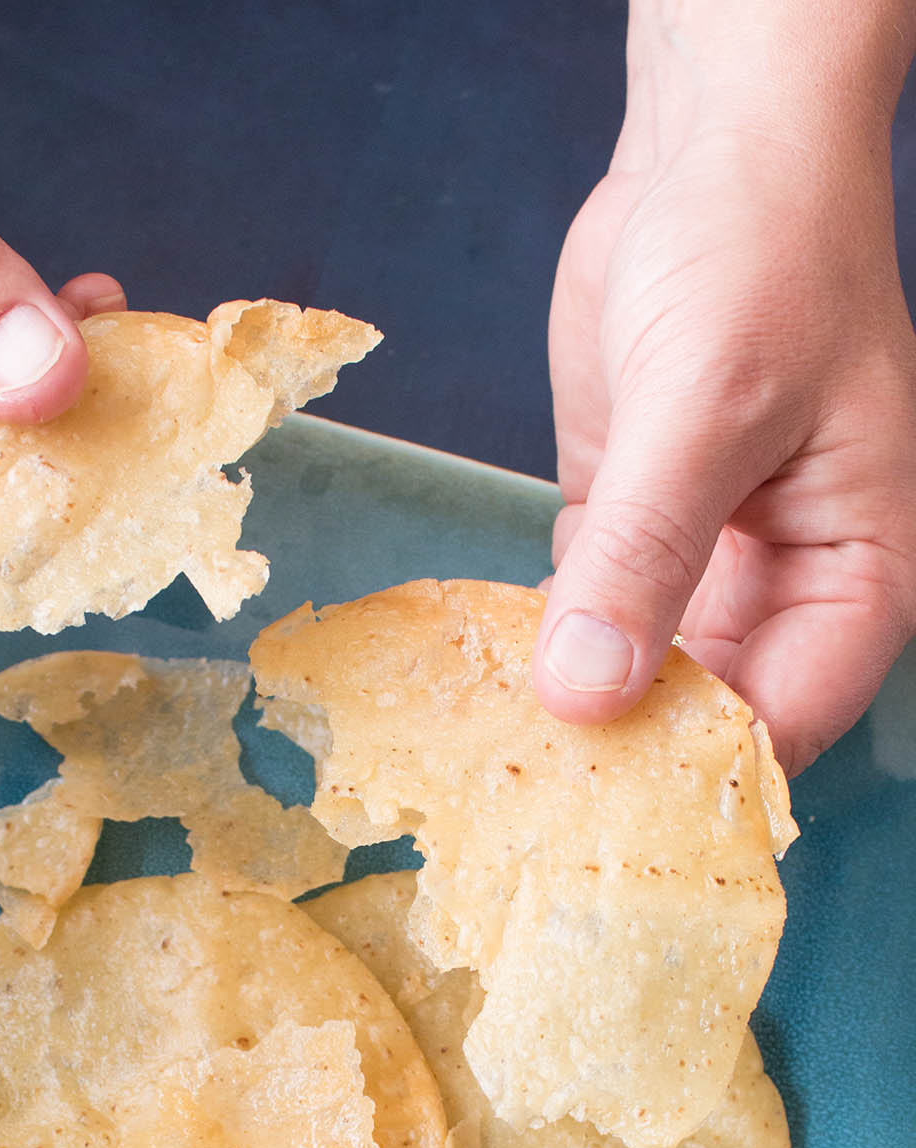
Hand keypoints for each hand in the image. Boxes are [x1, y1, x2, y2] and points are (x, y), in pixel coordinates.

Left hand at [535, 0, 915, 773]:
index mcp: (854, 572)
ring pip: (635, 675)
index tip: (600, 815)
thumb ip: (647, 552)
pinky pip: (578, 616)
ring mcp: (698, 565)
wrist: (708, 158)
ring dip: (567, 711)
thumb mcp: (707, 406)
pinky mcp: (623, 533)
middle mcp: (779, 588)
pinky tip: (469, 682)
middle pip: (705, 717)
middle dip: (621, 758)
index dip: (702, 777)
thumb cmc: (761, 258)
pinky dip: (531, 646)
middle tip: (518, 810)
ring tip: (480, 768)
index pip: (788, 721)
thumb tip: (587, 690)